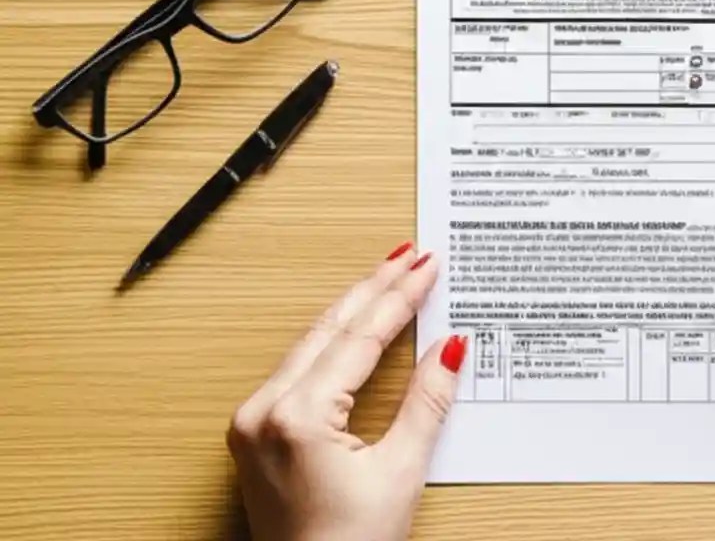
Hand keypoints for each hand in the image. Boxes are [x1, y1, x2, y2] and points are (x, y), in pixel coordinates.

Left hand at [226, 243, 466, 540]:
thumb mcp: (400, 471)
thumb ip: (426, 401)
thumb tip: (450, 349)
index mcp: (296, 416)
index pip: (359, 338)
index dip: (400, 298)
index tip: (427, 268)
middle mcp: (262, 411)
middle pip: (329, 329)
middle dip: (375, 289)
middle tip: (411, 257)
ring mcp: (251, 422)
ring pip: (309, 344)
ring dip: (352, 311)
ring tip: (388, 279)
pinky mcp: (253, 434)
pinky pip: (295, 368)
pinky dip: (330, 343)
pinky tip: (353, 326)